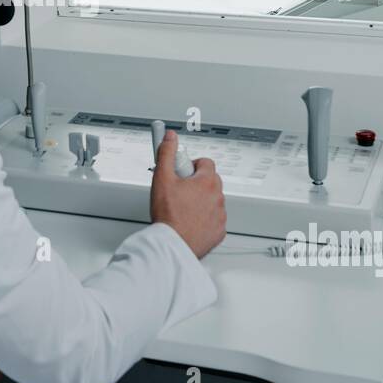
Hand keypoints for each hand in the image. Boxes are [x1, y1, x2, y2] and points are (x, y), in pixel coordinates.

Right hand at [150, 129, 225, 257]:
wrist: (173, 245)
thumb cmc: (168, 216)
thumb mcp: (162, 178)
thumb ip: (166, 153)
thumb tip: (169, 137)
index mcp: (207, 181)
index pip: (206, 162)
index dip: (192, 165)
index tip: (182, 171)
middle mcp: (218, 197)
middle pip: (211, 181)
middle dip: (196, 183)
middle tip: (179, 190)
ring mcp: (220, 215)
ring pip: (213, 201)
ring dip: (201, 201)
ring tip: (182, 208)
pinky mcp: (219, 231)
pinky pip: (214, 219)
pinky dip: (205, 219)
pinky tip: (189, 222)